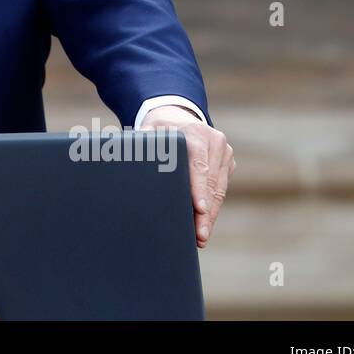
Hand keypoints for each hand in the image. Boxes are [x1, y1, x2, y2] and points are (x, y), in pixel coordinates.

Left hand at [141, 105, 234, 248]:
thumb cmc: (159, 129)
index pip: (199, 166)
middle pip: (211, 183)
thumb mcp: (148, 130)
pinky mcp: (227, 164)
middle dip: (205, 212)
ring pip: (219, 190)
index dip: (199, 189)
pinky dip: (213, 207)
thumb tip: (125, 157)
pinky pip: (221, 189)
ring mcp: (224, 153)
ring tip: (201, 237)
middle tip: (199, 236)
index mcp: (196, 134)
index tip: (200, 209)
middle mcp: (215, 142)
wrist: (177, 116)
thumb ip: (141, 143)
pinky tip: (204, 224)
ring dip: (210, 215)